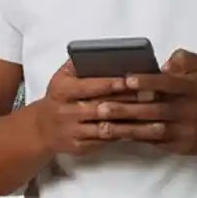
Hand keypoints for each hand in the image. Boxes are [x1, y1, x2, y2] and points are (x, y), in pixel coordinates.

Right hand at [31, 61, 165, 155]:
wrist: (41, 129)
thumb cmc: (58, 97)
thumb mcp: (61, 77)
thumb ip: (77, 64)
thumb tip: (100, 51)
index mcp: (62, 90)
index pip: (90, 86)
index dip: (111, 83)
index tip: (132, 79)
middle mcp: (67, 111)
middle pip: (102, 108)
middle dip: (128, 103)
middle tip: (153, 97)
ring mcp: (73, 131)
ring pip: (107, 128)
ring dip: (132, 124)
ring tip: (155, 120)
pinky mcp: (80, 147)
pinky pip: (106, 142)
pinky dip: (124, 136)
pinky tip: (142, 133)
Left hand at [97, 49, 196, 155]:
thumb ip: (183, 59)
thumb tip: (163, 65)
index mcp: (191, 88)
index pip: (168, 84)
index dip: (147, 82)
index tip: (126, 79)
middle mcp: (187, 110)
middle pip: (154, 110)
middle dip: (126, 109)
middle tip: (100, 108)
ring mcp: (184, 130)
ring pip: (151, 130)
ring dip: (125, 128)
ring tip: (102, 127)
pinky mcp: (181, 146)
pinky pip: (155, 143)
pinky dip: (136, 139)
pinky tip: (117, 136)